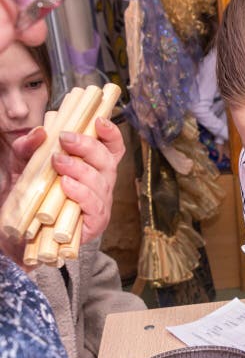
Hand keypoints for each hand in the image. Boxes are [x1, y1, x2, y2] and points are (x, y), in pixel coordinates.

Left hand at [12, 118, 124, 243]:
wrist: (19, 237)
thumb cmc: (29, 200)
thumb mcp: (22, 169)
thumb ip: (26, 149)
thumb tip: (40, 132)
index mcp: (91, 168)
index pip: (111, 149)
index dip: (111, 134)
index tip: (98, 120)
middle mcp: (101, 185)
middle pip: (107, 161)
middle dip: (88, 146)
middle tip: (65, 138)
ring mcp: (99, 205)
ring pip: (101, 182)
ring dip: (80, 168)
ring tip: (58, 161)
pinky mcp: (94, 224)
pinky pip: (94, 205)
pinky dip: (81, 193)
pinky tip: (66, 184)